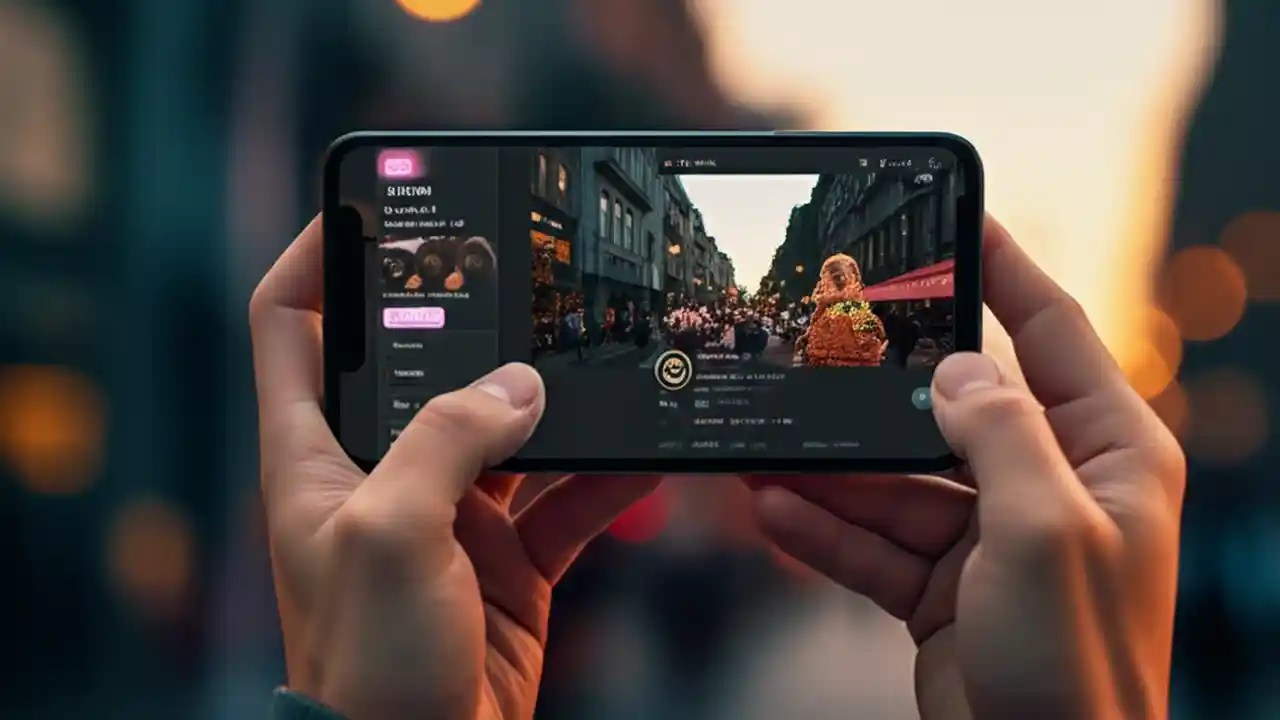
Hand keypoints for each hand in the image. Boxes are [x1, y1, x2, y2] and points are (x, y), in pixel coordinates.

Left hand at [250, 217, 659, 719]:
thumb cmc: (367, 670)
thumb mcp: (392, 534)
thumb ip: (451, 442)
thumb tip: (518, 384)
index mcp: (316, 457)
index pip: (292, 325)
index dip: (317, 256)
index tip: (370, 212)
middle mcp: (381, 474)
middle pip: (418, 363)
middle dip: (467, 318)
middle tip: (518, 274)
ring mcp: (448, 515)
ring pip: (504, 427)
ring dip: (550, 400)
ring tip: (595, 360)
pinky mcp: (508, 558)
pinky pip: (563, 497)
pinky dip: (602, 474)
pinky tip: (639, 451)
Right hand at [748, 216, 1184, 718]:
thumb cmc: (1078, 669)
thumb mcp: (1044, 532)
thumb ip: (1000, 434)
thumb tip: (960, 367)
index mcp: (1109, 456)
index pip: (1054, 333)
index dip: (1004, 271)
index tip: (958, 221)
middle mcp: (1050, 486)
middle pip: (953, 411)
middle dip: (882, 395)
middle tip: (822, 351)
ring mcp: (991, 538)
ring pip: (898, 481)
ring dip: (833, 474)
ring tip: (767, 449)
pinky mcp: (942, 586)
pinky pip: (874, 541)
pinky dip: (825, 529)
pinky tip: (773, 507)